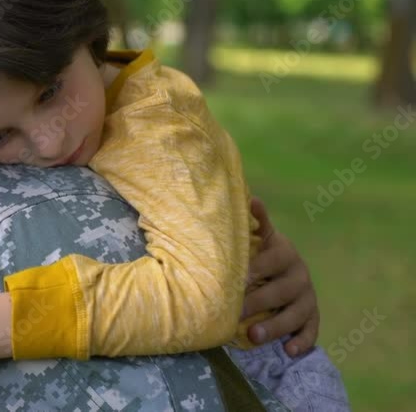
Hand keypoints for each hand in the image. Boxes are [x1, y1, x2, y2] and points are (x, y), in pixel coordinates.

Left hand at [243, 197, 318, 355]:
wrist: (279, 269)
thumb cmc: (258, 252)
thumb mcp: (256, 237)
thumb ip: (254, 222)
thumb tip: (251, 198)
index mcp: (284, 251)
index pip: (273, 259)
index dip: (257, 268)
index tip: (239, 278)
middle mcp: (299, 273)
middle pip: (282, 290)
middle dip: (258, 302)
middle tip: (236, 313)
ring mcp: (307, 296)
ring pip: (296, 313)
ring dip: (275, 326)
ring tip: (254, 337)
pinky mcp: (312, 315)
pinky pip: (311, 330)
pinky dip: (302, 340)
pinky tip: (289, 351)